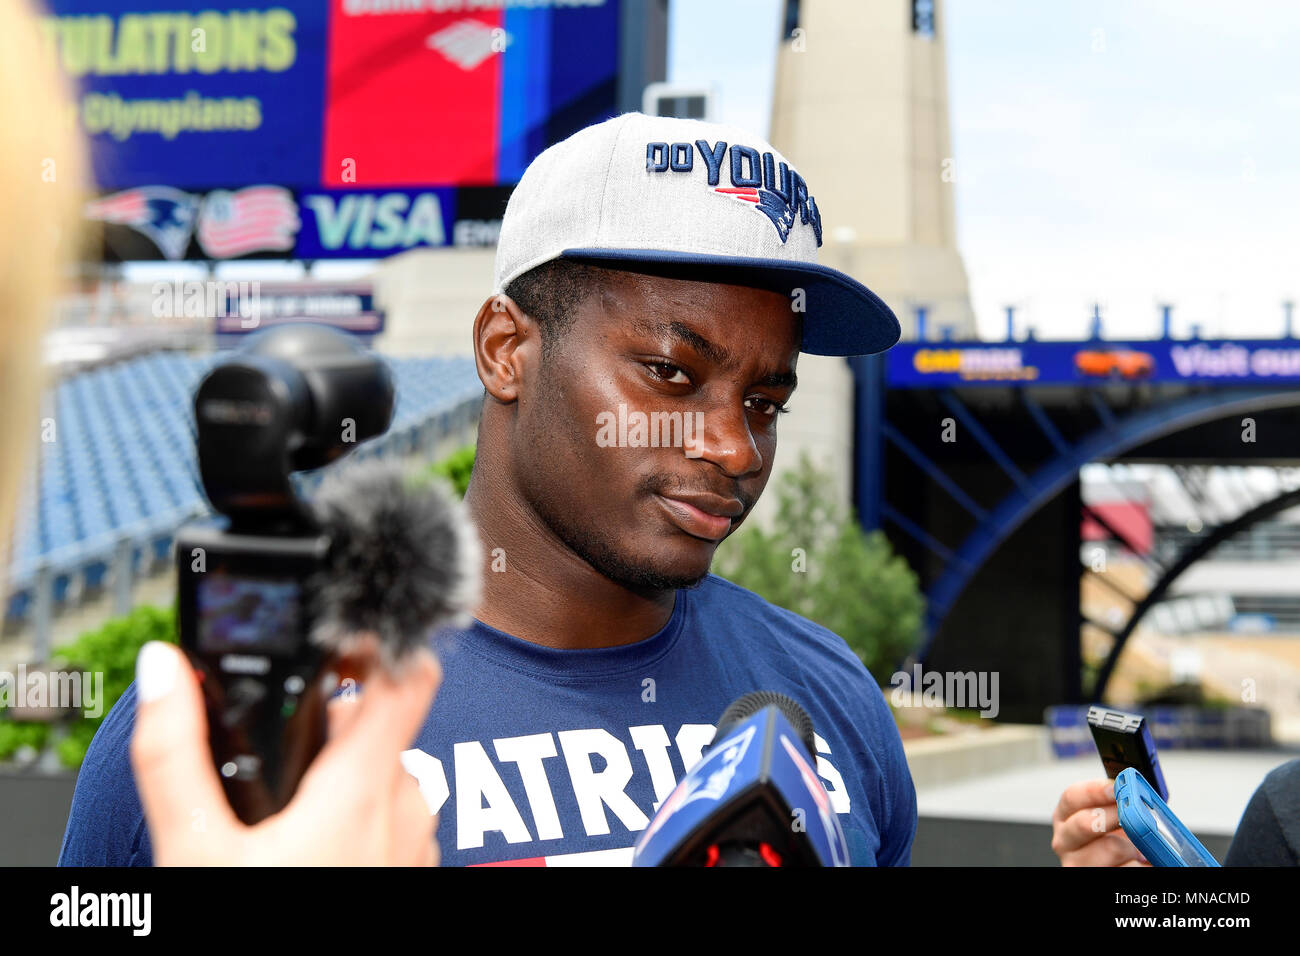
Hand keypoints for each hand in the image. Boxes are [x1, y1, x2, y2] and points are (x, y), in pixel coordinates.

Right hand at [129, 639, 440, 865]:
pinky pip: (401, 830)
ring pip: (395, 783)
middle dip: (337, 730)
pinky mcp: (415, 883)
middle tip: (280, 760)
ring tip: (289, 819)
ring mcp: (417, 851)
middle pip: (388, 731)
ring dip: (351, 781)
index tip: (340, 642)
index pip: (409, 677)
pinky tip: (315, 857)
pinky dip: (366, 824)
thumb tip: (161, 671)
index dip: (381, 644)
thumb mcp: (196, 848)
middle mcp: (406, 812)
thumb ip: (176, 753)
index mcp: (361, 788)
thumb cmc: (255, 933)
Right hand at [1051, 778, 1149, 866]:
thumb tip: (1135, 790)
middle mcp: (1065, 841)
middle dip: (1115, 816)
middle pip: (1085, 823)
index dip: (1095, 790)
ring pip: (1111, 848)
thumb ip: (1116, 802)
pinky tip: (1142, 862)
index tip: (1116, 788)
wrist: (1121, 866)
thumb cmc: (1117, 840)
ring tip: (1142, 847)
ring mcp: (1078, 864)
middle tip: (1135, 814)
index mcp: (1065, 817)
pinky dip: (1140, 864)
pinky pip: (1127, 869)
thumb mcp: (1110, 817)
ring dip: (1133, 845)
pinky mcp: (1093, 879)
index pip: (1072, 797)